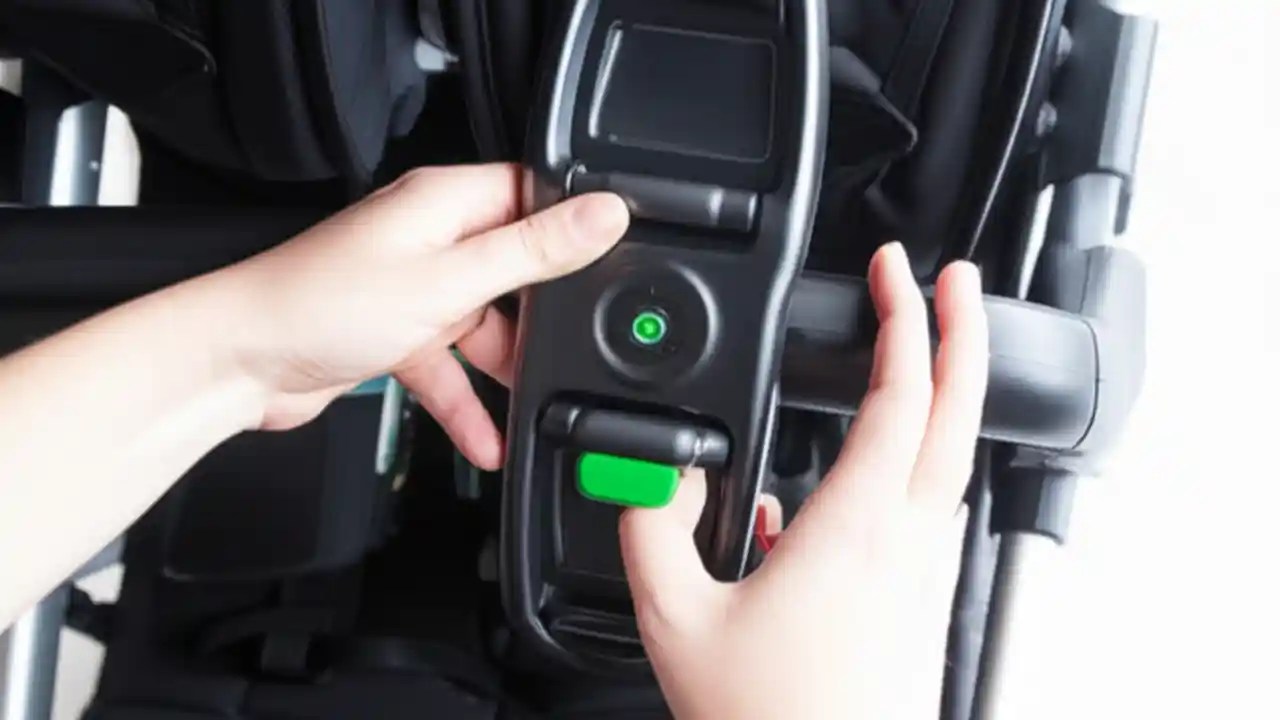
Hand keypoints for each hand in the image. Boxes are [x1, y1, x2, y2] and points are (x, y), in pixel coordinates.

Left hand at [226, 163, 629, 467]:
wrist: (236, 365)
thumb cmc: (318, 305)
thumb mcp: (448, 282)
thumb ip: (532, 252)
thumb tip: (605, 214)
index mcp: (445, 201)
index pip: (533, 195)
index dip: (575, 226)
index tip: (615, 263)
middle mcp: (431, 238)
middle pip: (516, 265)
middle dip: (545, 310)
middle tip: (574, 345)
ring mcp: (414, 287)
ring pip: (487, 324)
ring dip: (506, 367)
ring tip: (532, 404)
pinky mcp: (397, 332)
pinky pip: (451, 367)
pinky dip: (468, 402)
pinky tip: (489, 441)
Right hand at [620, 242, 988, 719]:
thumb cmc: (770, 719)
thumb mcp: (675, 618)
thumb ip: (655, 529)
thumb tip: (661, 478)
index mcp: (856, 528)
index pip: (902, 395)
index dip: (904, 317)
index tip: (893, 270)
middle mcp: (908, 541)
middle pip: (961, 411)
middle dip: (963, 329)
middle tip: (952, 278)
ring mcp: (925, 570)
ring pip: (953, 456)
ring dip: (946, 390)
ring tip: (920, 351)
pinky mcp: (922, 597)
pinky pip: (928, 504)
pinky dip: (915, 458)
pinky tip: (860, 470)